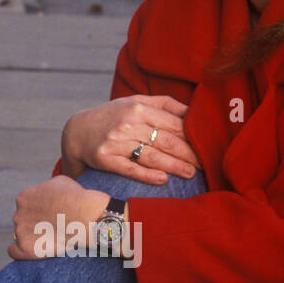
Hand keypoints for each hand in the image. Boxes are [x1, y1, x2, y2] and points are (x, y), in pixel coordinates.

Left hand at [8, 177, 109, 259]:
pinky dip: (21, 252)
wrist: (85, 217)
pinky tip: (32, 250)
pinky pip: (14, 252)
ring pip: (21, 235)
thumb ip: (47, 189)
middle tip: (53, 227)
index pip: (25, 206)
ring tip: (51, 239)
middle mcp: (18, 214)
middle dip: (35, 224)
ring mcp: (20, 231)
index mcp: (24, 198)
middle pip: (23, 221)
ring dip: (33, 237)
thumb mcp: (59, 182)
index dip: (38, 211)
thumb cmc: (77, 198)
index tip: (50, 216)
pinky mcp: (25, 248)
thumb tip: (48, 194)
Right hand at [61, 95, 201, 183]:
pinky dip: (147, 175)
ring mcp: (116, 142)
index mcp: (138, 108)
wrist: (77, 131)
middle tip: (204, 164)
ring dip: (174, 166)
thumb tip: (193, 110)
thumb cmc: (112, 116)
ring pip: (151, 156)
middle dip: (188, 154)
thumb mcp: (135, 102)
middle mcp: (128, 124)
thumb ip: (163, 104)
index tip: (207, 146)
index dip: (192, 136)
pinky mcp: (106, 159)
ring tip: (190, 174)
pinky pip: (130, 169)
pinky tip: (163, 180)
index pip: (173, 124)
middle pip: (166, 140)